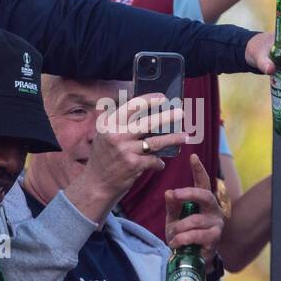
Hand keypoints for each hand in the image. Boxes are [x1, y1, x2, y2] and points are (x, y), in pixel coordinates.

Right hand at [72, 94, 185, 215]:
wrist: (96, 183)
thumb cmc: (103, 158)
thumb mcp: (104, 135)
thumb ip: (117, 123)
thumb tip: (141, 109)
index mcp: (109, 124)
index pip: (131, 106)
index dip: (148, 100)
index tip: (162, 97)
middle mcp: (116, 135)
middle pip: (148, 122)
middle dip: (167, 117)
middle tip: (181, 113)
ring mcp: (125, 150)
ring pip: (156, 142)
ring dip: (173, 139)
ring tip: (185, 136)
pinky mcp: (133, 165)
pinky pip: (153, 160)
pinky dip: (158, 163)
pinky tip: (160, 164)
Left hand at [164, 154, 223, 266]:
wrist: (191, 256)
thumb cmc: (183, 232)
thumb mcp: (173, 217)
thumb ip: (173, 205)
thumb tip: (169, 192)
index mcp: (202, 200)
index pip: (202, 181)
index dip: (198, 168)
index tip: (192, 155)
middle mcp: (213, 208)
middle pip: (205, 195)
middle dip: (189, 193)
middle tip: (175, 194)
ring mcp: (216, 223)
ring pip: (195, 220)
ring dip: (179, 227)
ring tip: (172, 233)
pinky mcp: (215, 237)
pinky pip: (196, 235)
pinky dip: (182, 239)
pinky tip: (175, 242)